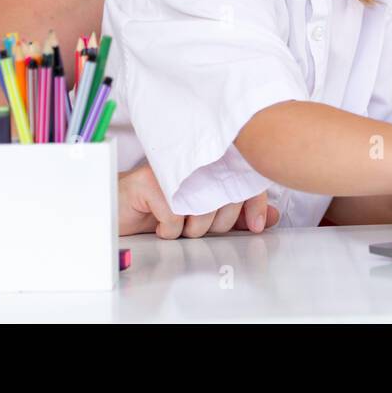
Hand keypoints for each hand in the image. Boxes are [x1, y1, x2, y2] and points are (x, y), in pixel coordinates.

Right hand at [118, 161, 280, 238]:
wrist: (120, 209)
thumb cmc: (162, 208)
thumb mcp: (206, 214)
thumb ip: (239, 214)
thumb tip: (272, 217)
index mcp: (210, 165)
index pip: (244, 179)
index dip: (255, 204)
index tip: (258, 226)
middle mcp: (193, 162)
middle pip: (226, 198)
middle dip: (218, 224)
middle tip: (200, 225)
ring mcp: (171, 170)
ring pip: (202, 211)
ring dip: (190, 229)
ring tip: (178, 223)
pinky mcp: (149, 182)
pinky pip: (174, 218)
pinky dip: (168, 230)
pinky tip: (159, 222)